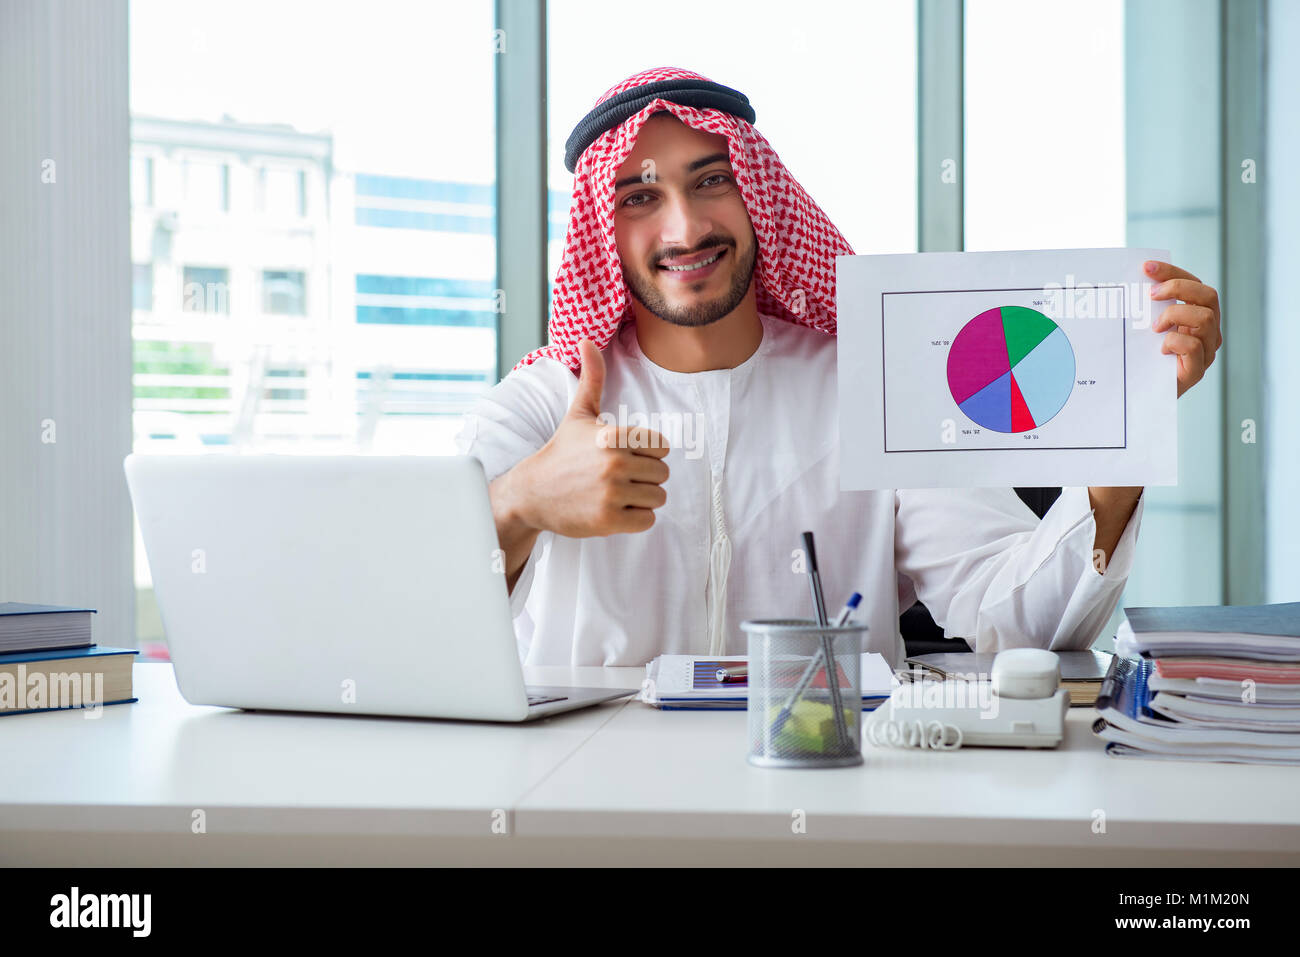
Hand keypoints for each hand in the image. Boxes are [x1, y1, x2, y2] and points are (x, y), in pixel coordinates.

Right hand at [510, 339, 669, 536]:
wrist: (531, 492)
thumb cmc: (562, 451)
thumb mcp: (578, 413)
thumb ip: (592, 378)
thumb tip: (586, 340)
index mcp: (614, 435)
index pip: (662, 446)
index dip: (646, 453)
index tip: (624, 456)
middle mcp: (614, 463)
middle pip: (662, 473)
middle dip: (645, 477)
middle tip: (618, 477)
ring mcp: (611, 494)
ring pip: (658, 498)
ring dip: (642, 498)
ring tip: (616, 493)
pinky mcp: (608, 521)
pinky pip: (648, 520)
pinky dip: (636, 518)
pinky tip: (614, 509)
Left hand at [1145, 260, 1221, 397]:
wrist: (1140, 399)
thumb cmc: (1143, 360)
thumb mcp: (1144, 329)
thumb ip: (1148, 309)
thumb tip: (1134, 283)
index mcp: (1197, 316)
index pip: (1194, 285)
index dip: (1172, 272)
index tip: (1146, 267)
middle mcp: (1207, 332)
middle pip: (1208, 296)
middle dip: (1178, 288)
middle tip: (1150, 295)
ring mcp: (1206, 352)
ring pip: (1205, 318)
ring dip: (1175, 316)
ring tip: (1154, 328)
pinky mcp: (1196, 372)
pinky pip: (1194, 346)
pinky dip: (1175, 342)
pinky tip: (1160, 349)